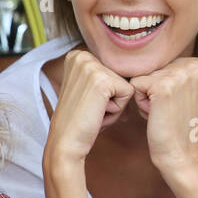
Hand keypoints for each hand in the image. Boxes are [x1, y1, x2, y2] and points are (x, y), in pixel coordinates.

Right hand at [44, 49, 135, 163]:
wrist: (65, 142)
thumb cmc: (78, 121)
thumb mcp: (87, 90)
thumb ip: (101, 77)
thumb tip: (133, 75)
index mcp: (77, 55)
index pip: (112, 71)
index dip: (106, 93)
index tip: (87, 104)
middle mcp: (82, 56)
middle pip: (119, 76)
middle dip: (112, 98)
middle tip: (90, 110)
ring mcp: (92, 67)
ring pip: (125, 85)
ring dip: (115, 105)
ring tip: (93, 112)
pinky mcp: (103, 81)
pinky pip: (128, 94)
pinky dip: (117, 110)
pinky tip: (98, 115)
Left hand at [128, 57, 197, 173]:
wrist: (179, 150)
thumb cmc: (176, 121)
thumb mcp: (184, 88)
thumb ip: (176, 69)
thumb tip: (151, 50)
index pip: (164, 62)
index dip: (163, 83)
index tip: (176, 101)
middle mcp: (194, 65)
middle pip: (153, 67)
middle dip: (154, 88)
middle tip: (168, 108)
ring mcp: (179, 75)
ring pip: (143, 75)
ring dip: (146, 95)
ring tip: (162, 110)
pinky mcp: (162, 87)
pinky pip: (135, 85)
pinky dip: (140, 101)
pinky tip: (155, 113)